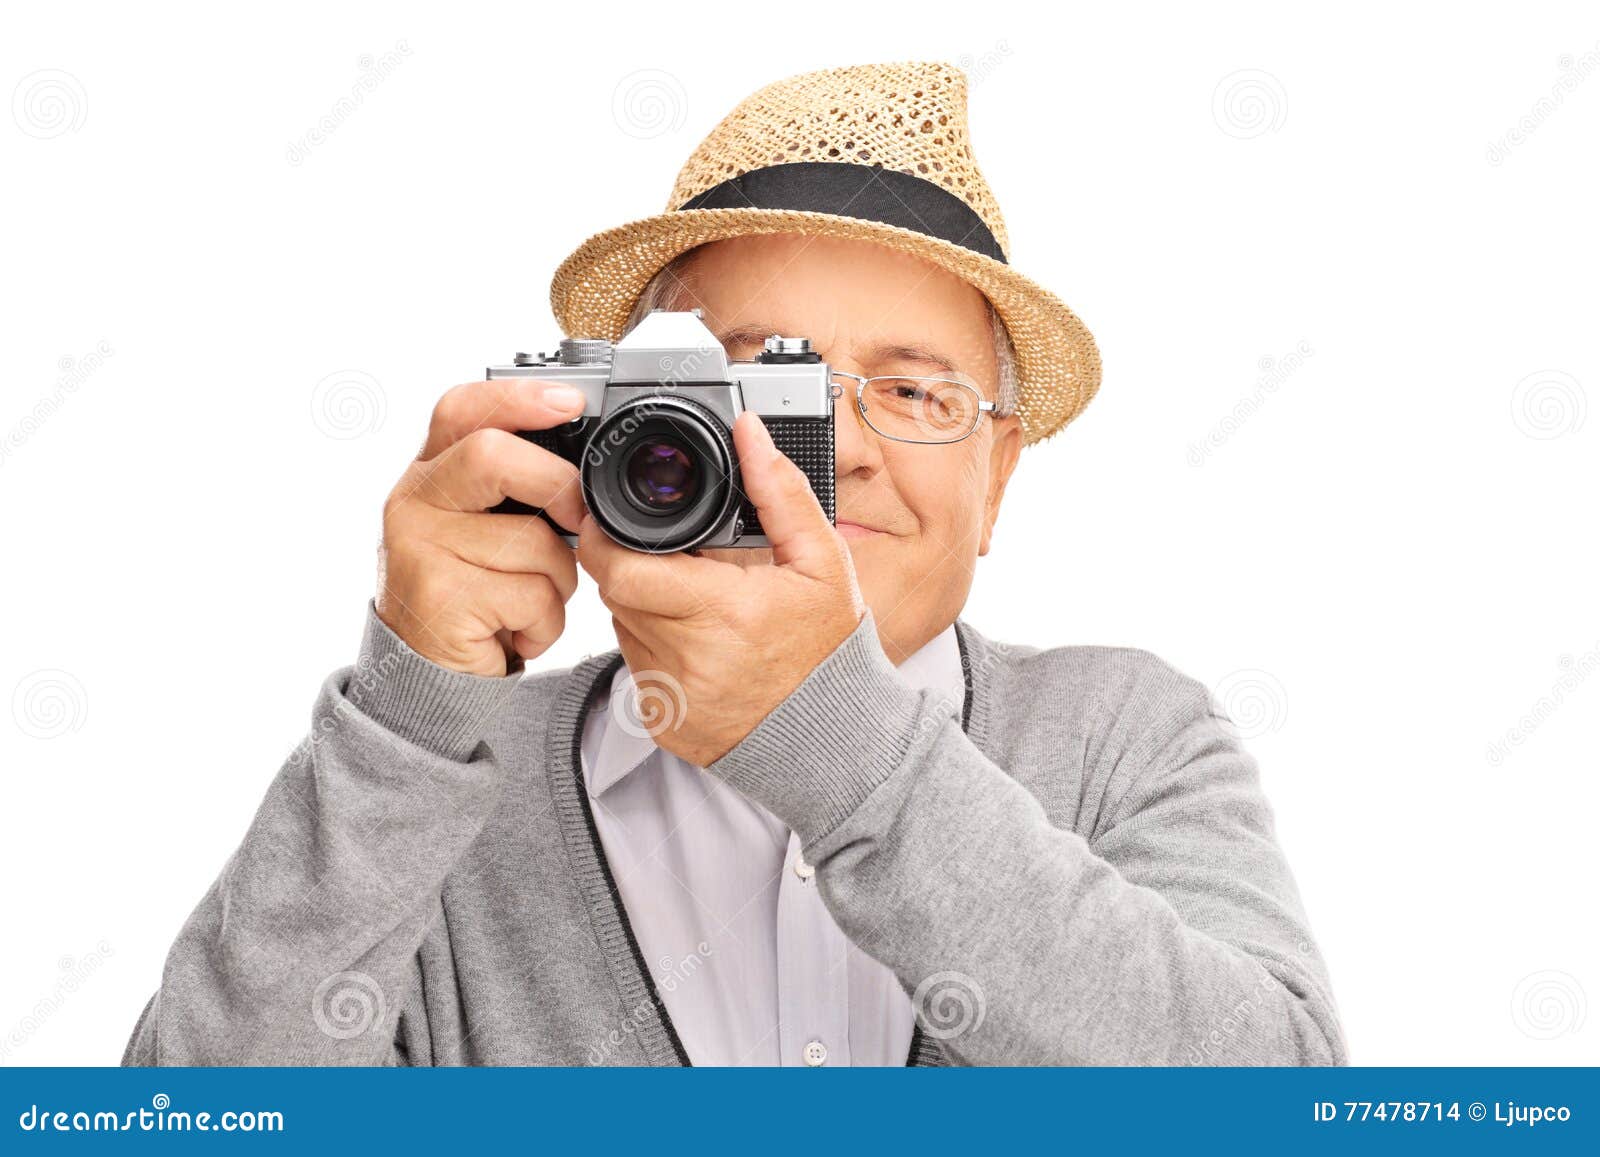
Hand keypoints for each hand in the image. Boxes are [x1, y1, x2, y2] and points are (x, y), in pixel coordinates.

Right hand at [376, 378, 587, 675]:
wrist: (431, 675)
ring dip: (558, 580)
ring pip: (533, 540)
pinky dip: (546, 622)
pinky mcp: (440, 599)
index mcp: (430, 472)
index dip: (518, 398)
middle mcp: (413, 501)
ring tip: (528, 600)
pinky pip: (532, 596)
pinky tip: (516, 631)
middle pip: (494, 457)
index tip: (572, 402)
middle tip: (579, 519)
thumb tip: (588, 467)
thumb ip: (519, 485)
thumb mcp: (489, 526)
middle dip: (558, 487)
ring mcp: (420, 550)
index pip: (463, 409)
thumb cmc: (475, 591)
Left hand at [576, 411, 865, 765]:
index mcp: (723, 612)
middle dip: (632, 568)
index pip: (622, 569)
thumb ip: (778, 492)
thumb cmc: (829, 648)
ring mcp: (671, 696)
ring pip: (623, 630)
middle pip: (617, 595)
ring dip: (645, 608)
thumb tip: (749, 432)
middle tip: (670, 560)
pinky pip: (636, 670)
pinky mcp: (663, 721)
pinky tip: (700, 647)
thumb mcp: (820, 561)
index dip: (606, 540)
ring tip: (696, 605)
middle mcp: (689, 659)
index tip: (614, 523)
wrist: (835, 734)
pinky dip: (656, 650)